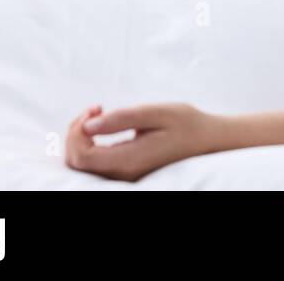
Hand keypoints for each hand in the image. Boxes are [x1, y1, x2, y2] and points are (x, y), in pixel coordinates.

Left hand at [64, 102, 224, 181]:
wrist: (208, 139)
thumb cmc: (186, 123)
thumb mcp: (156, 113)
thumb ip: (121, 119)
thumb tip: (88, 125)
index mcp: (129, 160)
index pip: (82, 157)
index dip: (77, 131)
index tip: (97, 107)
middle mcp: (123, 173)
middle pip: (77, 163)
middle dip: (75, 133)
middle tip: (96, 108)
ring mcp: (125, 175)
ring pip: (84, 165)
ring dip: (82, 138)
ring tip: (99, 114)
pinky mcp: (127, 171)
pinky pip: (95, 164)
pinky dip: (90, 144)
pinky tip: (103, 126)